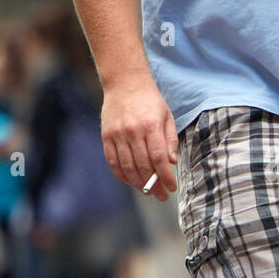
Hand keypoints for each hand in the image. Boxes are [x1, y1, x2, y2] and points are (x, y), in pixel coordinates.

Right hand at [100, 73, 178, 200]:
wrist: (125, 82)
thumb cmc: (150, 101)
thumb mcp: (167, 117)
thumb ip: (170, 140)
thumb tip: (172, 163)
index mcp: (151, 126)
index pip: (159, 158)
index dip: (165, 177)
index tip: (172, 188)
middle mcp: (133, 131)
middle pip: (143, 166)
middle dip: (154, 185)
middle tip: (161, 195)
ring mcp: (117, 134)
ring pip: (128, 166)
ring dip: (138, 183)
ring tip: (148, 191)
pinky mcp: (106, 136)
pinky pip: (113, 161)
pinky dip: (121, 174)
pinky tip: (131, 181)